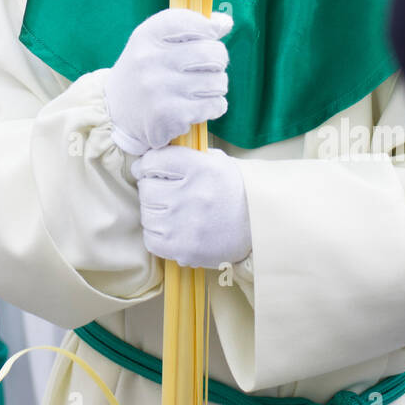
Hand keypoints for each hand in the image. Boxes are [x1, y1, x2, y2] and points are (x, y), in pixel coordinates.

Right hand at [104, 7, 231, 155]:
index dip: (207, 28)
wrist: (115, 114)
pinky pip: (214, 106)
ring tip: (203, 88)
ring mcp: (159, 89)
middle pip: (212, 52)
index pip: (189, 21)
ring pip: (218, 81)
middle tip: (211, 66)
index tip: (209, 36)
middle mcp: (150, 59)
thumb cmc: (144, 73)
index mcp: (146, 36)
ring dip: (217, 86)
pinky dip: (214, 106)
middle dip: (219, 59)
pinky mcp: (169, 116)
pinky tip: (198, 106)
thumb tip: (225, 22)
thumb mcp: (154, 44)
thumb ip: (189, 29)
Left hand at [131, 146, 250, 268]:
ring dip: (154, 212)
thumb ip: (185, 155)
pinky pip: (151, 239)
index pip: (153, 161)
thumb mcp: (216, 161)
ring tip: (170, 212)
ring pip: (147, 214)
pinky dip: (157, 234)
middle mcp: (191, 195)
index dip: (145, 164)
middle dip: (151, 188)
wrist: (259, 226)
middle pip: (146, 189)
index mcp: (199, 168)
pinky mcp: (184, 249)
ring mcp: (186, 224)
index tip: (146, 169)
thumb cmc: (234, 190)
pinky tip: (171, 229)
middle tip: (163, 192)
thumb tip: (152, 155)